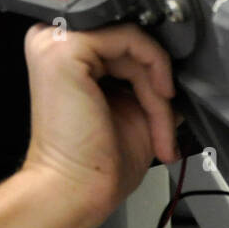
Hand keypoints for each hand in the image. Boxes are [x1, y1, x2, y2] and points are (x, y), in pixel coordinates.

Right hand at [21, 21, 180, 223]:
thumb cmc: (93, 162)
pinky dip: (156, 67)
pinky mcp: (65, 48)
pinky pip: (130, 38)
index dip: (151, 71)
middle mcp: (52, 44)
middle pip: (127, 43)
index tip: (168, 104)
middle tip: (166, 125)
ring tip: (161, 127)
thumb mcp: (132, 110)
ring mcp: (54, 42)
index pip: (120, 45)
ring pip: (133, 41)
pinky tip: (159, 99)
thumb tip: (176, 71)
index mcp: (62, 59)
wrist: (75, 189)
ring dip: (158, 87)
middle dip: (157, 84)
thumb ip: (147, 81)